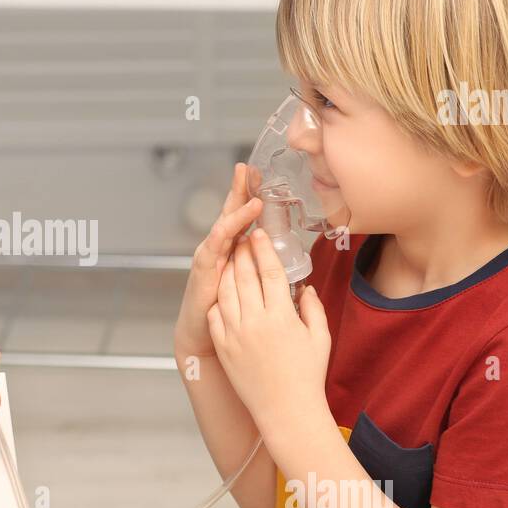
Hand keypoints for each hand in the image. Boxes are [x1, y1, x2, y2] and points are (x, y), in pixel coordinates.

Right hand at [174, 162, 265, 359]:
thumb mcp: (257, 292)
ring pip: (225, 223)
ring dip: (236, 205)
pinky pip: (216, 244)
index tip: (267, 179)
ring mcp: (211, 257)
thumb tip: (303, 277)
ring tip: (249, 188)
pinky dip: (226, 229)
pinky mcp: (205, 268)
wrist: (205, 339)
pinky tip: (237, 219)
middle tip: (248, 167)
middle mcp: (222, 250)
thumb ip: (273, 279)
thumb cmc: (233, 318)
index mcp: (237, 253)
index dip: (255, 199)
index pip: (247, 220)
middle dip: (240, 189)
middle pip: (232, 213)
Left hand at [206, 228, 331, 442]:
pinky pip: (215, 315)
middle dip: (242, 253)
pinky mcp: (223, 347)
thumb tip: (304, 288)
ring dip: (227, 271)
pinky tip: (222, 291)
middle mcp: (255, 322)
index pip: (269, 272)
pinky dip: (218, 300)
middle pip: (244, 276)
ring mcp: (235, 334)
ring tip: (231, 259)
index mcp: (281, 316)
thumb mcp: (319, 338)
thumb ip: (313, 308)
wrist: (286, 410)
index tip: (259, 234)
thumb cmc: (307, 376)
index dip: (263, 249)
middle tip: (243, 239)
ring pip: (226, 292)